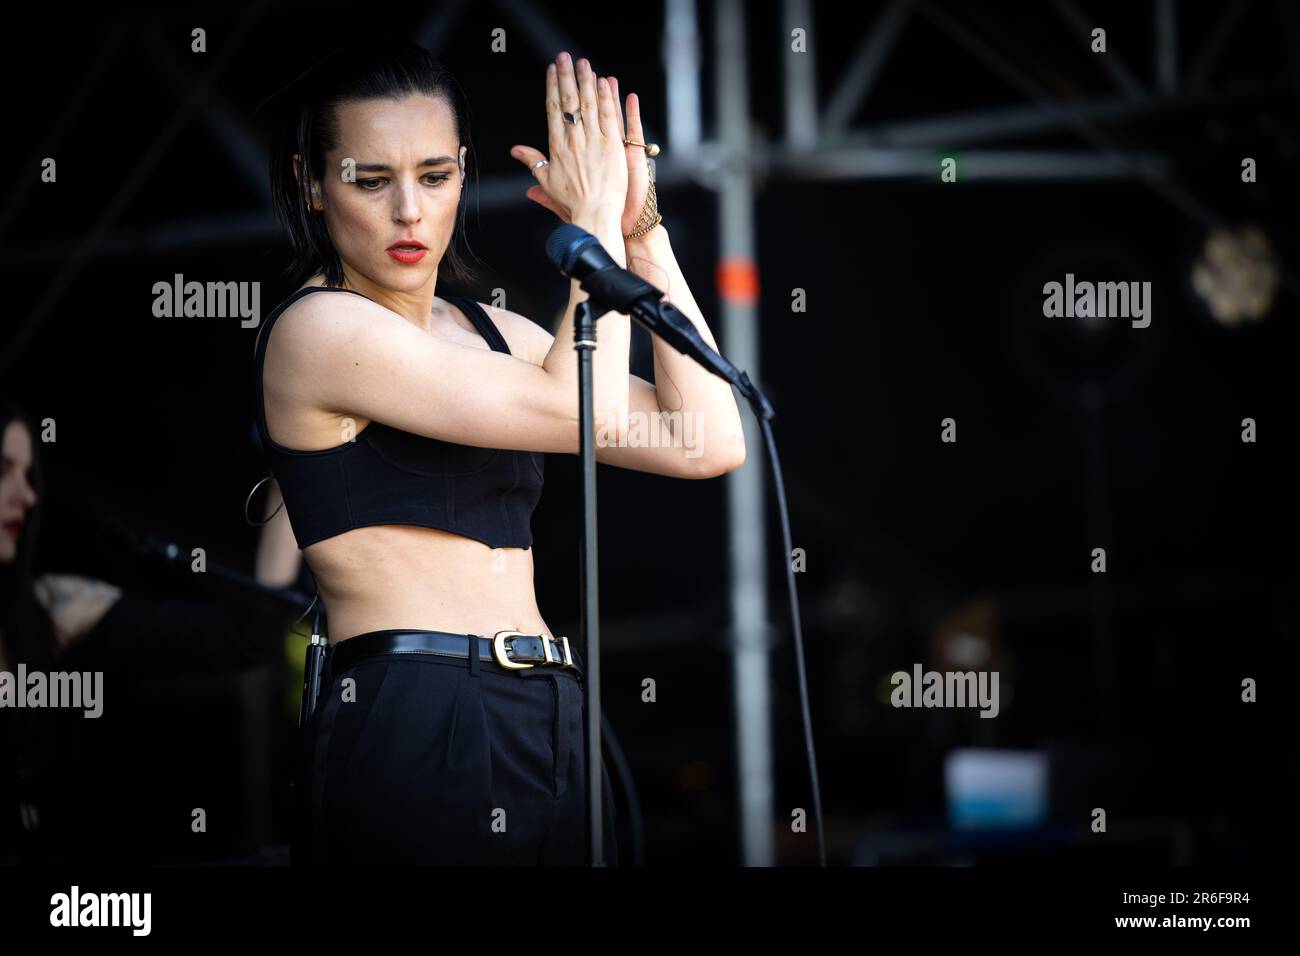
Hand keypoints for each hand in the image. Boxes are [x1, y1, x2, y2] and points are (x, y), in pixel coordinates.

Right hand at [511, 75, 650, 235]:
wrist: (595, 214)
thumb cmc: (573, 202)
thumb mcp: (548, 181)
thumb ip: (533, 162)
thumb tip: (515, 150)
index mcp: (558, 146)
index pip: (554, 109)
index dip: (553, 87)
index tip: (552, 70)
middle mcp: (574, 140)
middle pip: (570, 101)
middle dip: (567, 76)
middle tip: (565, 56)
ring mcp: (594, 142)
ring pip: (588, 104)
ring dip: (586, 81)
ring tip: (583, 62)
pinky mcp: (613, 146)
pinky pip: (608, 117)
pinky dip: (605, 98)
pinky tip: (603, 82)